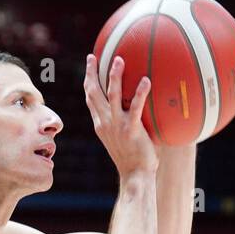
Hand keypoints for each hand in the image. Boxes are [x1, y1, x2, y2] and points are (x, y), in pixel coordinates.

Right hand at [83, 54, 157, 177]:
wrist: (135, 176)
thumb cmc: (132, 160)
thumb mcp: (122, 140)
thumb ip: (123, 124)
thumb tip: (135, 110)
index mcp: (101, 124)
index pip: (90, 100)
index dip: (88, 81)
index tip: (90, 65)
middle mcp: (105, 122)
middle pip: (93, 93)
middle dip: (92, 73)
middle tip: (93, 57)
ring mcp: (117, 125)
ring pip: (111, 95)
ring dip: (114, 76)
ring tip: (119, 60)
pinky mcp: (131, 129)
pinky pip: (135, 107)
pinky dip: (139, 92)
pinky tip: (146, 80)